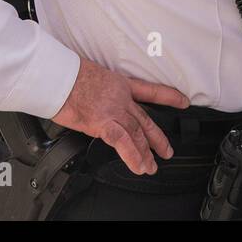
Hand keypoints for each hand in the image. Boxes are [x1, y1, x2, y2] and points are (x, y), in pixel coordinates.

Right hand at [51, 58, 189, 174]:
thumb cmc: (67, 75)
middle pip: (145, 120)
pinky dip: (132, 155)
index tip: (182, 101)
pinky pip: (122, 141)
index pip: (150, 91)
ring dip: (145, 153)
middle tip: (167, 151)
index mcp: (120, 84)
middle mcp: (121, 98)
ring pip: (136, 134)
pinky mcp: (102, 122)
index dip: (168, 96)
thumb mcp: (92, 76)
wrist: (58, 76)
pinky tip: (138, 166)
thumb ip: (100, 91)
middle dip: (158, 138)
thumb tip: (95, 100)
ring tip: (151, 167)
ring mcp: (113, 110)